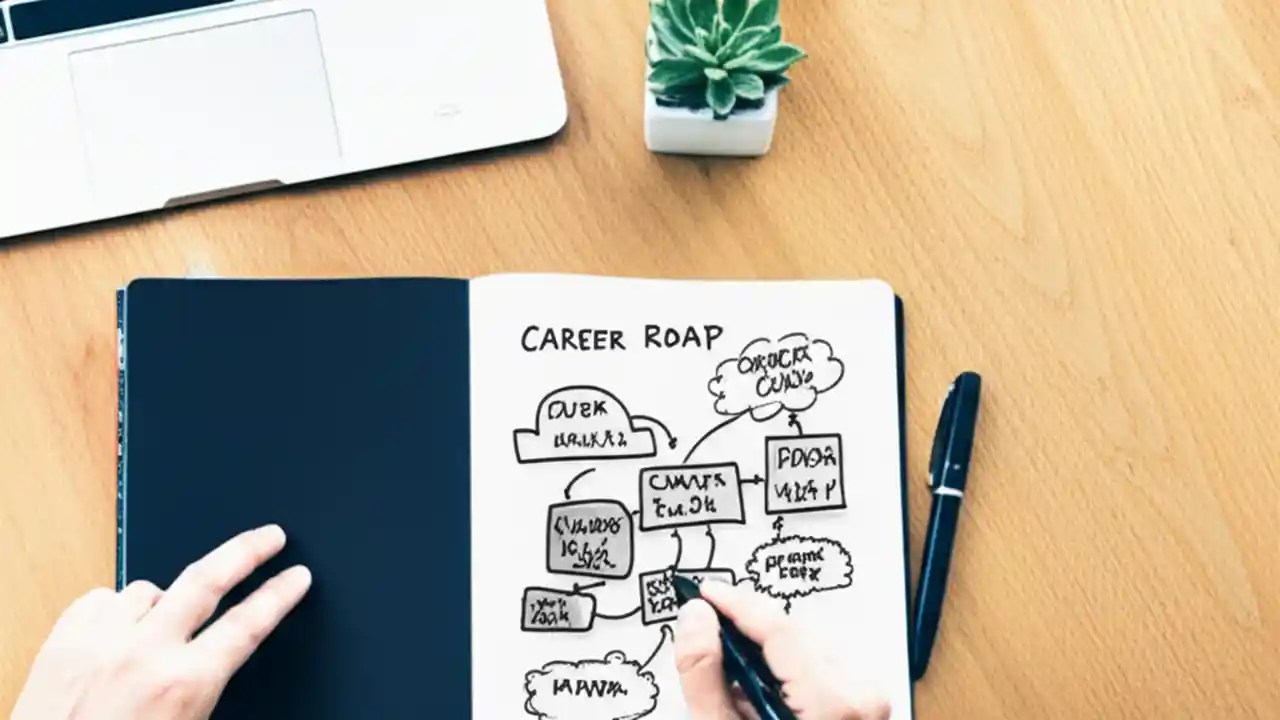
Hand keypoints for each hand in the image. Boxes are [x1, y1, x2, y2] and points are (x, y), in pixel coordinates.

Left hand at [11, 525, 310, 719]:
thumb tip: (221, 648)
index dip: (278, 596)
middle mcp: (145, 654)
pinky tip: (114, 633)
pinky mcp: (64, 637)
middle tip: (269, 536)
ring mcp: (101, 640)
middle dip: (246, 550)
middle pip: (208, 579)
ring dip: (160, 603)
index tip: (295, 576)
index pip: (247, 625)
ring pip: (149, 589)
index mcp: (184, 684)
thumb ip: (203, 682)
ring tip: (152, 633)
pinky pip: (102, 599)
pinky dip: (113, 611)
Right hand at [674, 581, 889, 719]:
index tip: (704, 591)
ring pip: (807, 648)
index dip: (735, 603)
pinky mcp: (869, 707)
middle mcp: (864, 695)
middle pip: (794, 634)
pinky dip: (790, 675)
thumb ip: (704, 675)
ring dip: (770, 659)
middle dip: (749, 635)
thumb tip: (695, 619)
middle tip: (711, 651)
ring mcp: (871, 701)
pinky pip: (822, 669)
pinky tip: (767, 704)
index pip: (779, 627)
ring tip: (741, 698)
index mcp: (835, 702)